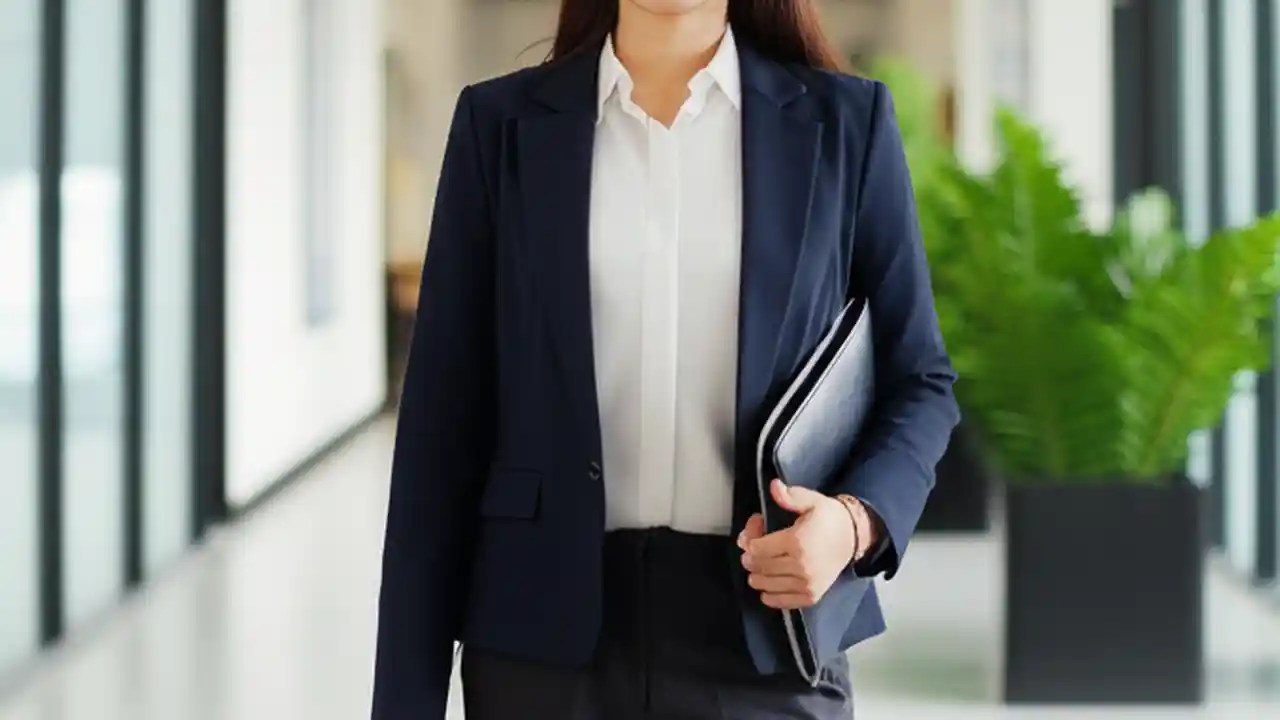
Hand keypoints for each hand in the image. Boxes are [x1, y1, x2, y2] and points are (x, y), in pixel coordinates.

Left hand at [736, 479, 861, 609]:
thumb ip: (790, 497)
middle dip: (750, 554)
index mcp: (797, 541)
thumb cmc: (830, 519)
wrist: (854, 537)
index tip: (757, 527)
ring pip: (764, 584)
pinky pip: (778, 601)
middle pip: (757, 566)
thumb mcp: (812, 501)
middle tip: (755, 545)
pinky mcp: (810, 596)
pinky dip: (768, 593)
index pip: (756, 548)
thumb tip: (775, 487)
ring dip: (756, 573)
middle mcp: (801, 566)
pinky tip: (770, 580)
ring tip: (762, 561)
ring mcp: (806, 584)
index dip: (750, 536)